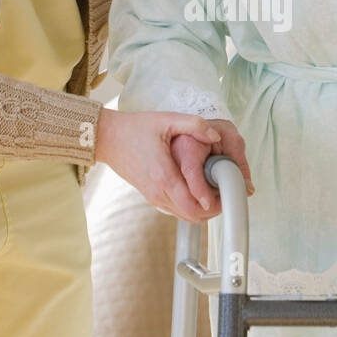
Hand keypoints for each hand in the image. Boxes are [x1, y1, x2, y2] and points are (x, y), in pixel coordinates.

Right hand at [93, 107, 225, 221]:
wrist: (107, 138)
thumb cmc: (135, 128)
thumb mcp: (166, 120)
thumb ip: (194, 125)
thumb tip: (216, 136)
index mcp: (164, 176)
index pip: (195, 205)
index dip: (216, 204)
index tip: (229, 192)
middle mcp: (158, 191)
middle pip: (193, 216)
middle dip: (213, 210)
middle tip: (227, 192)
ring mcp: (153, 196)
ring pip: (184, 216)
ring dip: (203, 209)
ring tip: (216, 191)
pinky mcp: (150, 195)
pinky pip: (175, 209)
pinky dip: (190, 206)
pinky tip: (199, 190)